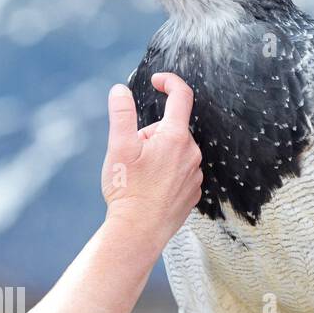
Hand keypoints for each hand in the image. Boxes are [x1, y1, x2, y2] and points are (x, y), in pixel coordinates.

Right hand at [100, 72, 203, 245]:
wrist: (138, 231)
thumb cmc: (128, 191)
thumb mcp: (119, 147)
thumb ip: (121, 114)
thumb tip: (119, 91)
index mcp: (175, 137)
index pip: (181, 96)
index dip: (170, 82)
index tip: (158, 81)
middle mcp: (191, 153)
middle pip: (172, 129)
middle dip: (152, 134)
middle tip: (132, 156)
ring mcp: (194, 174)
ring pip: (176, 152)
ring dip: (159, 155)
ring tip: (140, 177)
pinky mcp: (193, 193)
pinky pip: (180, 172)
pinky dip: (166, 174)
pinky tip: (150, 189)